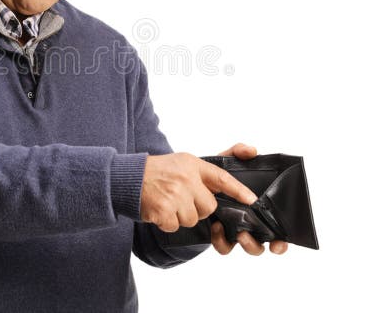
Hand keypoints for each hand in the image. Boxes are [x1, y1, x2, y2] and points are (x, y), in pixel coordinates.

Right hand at [140, 151, 256, 232]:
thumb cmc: (158, 171)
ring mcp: (174, 195)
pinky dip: (167, 222)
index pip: (221, 178)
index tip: (250, 199)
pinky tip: (159, 210)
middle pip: (208, 207)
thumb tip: (249, 151)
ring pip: (192, 219)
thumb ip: (210, 168)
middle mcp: (185, 179)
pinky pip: (175, 226)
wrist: (127, 178)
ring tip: (168, 202)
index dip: (238, 190)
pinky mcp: (163, 210)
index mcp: (192, 165)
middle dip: (198, 208)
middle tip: (181, 199)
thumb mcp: (184, 162)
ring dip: (180, 216)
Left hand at [210, 143, 288, 255]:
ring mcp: (236, 230)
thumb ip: (237, 153)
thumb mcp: (224, 162)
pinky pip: (225, 247)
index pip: (277, 225)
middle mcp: (250, 221)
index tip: (281, 240)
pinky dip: (222, 240)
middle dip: (273, 245)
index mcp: (257, 206)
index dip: (282, 238)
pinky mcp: (220, 236)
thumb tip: (251, 150)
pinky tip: (217, 227)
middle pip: (268, 241)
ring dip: (249, 244)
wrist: (185, 185)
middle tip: (269, 243)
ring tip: (241, 234)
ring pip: (250, 247)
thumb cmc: (212, 176)